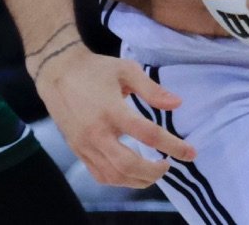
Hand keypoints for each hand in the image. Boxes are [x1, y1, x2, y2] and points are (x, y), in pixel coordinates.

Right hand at [34, 44, 195, 187]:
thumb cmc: (96, 69)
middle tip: (168, 165)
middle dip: (154, 171)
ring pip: (114, 175)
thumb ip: (152, 89)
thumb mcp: (126, 70)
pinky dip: (119, 180)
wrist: (58, 72)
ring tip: (154, 172)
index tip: (191, 153)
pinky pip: (99, 175)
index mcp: (112, 110)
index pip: (148, 134)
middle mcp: (97, 132)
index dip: (173, 146)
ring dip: (138, 180)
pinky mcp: (78, 150)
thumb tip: (178, 104)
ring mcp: (85, 144)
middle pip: (129, 164)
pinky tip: (132, 174)